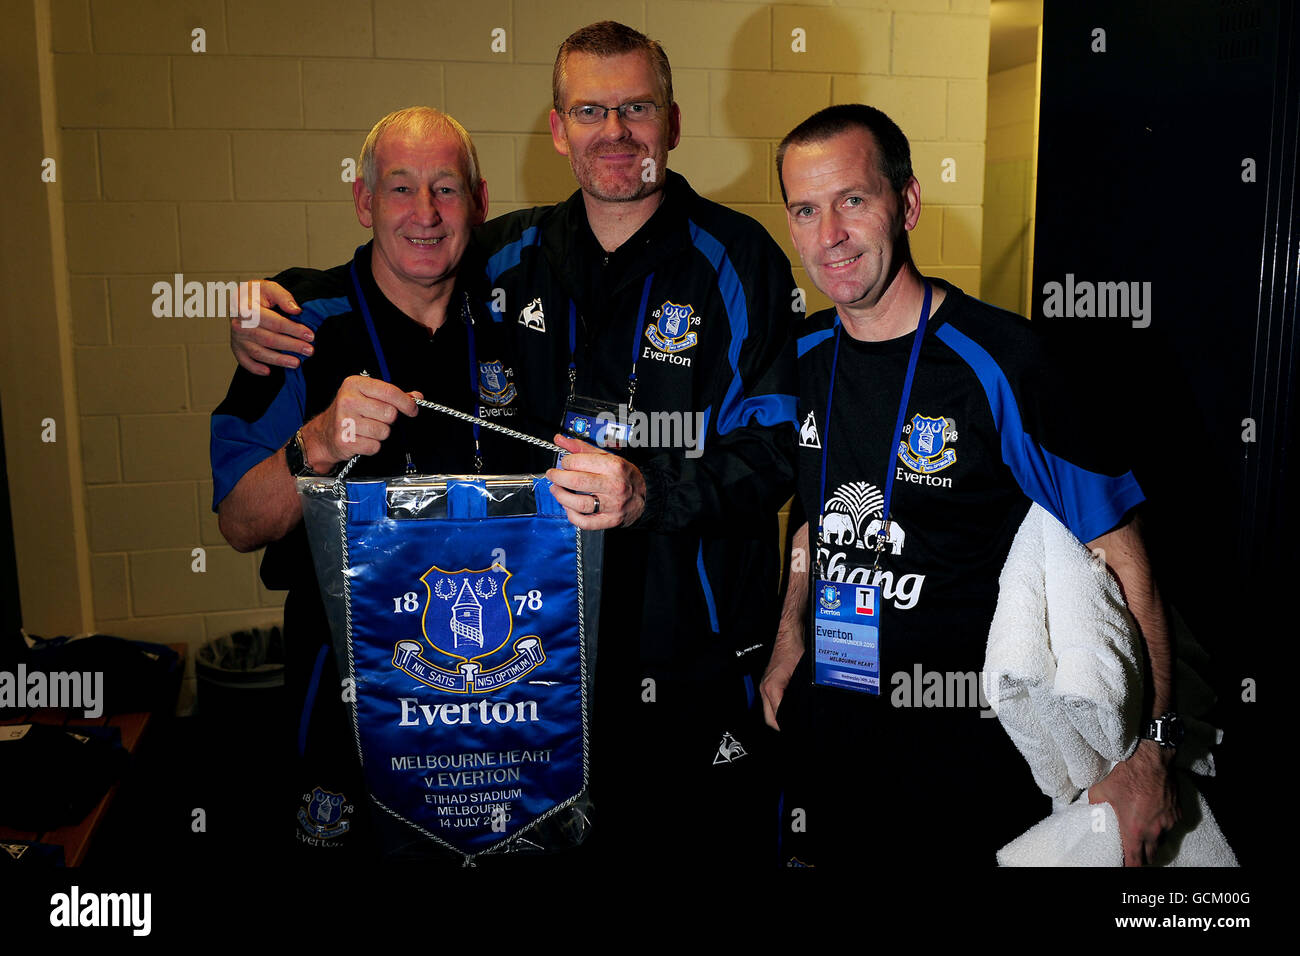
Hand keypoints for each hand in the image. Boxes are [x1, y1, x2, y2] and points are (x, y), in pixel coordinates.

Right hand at [229, 279, 314, 374]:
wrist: (240, 300)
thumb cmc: (256, 294)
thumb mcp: (269, 288)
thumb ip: (283, 297)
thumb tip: (296, 310)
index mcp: (247, 308)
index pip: (274, 322)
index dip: (293, 329)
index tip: (310, 335)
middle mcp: (239, 325)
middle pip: (268, 339)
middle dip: (291, 346)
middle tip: (309, 350)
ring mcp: (237, 338)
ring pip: (258, 352)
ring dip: (278, 360)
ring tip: (296, 363)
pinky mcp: (236, 347)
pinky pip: (244, 361)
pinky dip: (255, 368)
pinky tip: (268, 371)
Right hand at [300, 376, 422, 470]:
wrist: (323, 434)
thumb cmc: (349, 412)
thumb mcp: (368, 396)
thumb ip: (393, 396)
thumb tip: (416, 397)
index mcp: (355, 384)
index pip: (389, 392)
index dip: (406, 402)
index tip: (412, 409)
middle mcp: (348, 400)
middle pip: (389, 413)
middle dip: (388, 420)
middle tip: (376, 419)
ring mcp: (345, 421)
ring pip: (384, 431)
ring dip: (380, 433)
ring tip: (366, 429)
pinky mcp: (345, 441)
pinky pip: (375, 446)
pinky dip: (372, 446)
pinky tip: (362, 439)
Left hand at [544, 434, 645, 529]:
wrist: (645, 494)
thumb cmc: (624, 474)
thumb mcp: (607, 456)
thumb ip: (581, 448)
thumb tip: (560, 440)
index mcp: (613, 466)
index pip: (579, 462)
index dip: (565, 462)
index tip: (563, 463)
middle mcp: (614, 485)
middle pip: (576, 482)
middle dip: (558, 478)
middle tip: (553, 475)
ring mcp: (613, 505)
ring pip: (578, 504)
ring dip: (561, 496)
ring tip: (556, 490)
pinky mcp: (610, 520)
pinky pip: (585, 522)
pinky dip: (572, 516)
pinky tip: (568, 507)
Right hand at [760, 627, 803, 730]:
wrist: (791, 632)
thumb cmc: (796, 648)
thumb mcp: (803, 675)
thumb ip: (803, 694)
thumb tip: (808, 712)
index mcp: (772, 688)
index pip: (775, 718)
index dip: (786, 729)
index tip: (797, 734)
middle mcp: (765, 687)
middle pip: (769, 718)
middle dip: (781, 727)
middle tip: (796, 732)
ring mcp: (765, 684)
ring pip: (769, 710)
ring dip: (779, 718)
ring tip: (794, 724)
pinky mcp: (769, 681)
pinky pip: (771, 701)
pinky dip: (779, 708)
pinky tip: (790, 709)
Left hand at [1088, 739, 1179, 865]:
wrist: (1152, 761)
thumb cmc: (1127, 776)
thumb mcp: (1102, 790)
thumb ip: (1094, 804)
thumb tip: (1090, 809)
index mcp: (1134, 830)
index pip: (1135, 860)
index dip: (1129, 866)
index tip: (1124, 865)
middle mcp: (1154, 831)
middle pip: (1150, 856)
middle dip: (1142, 858)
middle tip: (1133, 852)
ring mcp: (1168, 824)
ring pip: (1161, 843)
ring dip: (1152, 844)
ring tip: (1143, 837)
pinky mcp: (1177, 815)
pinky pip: (1170, 828)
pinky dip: (1163, 828)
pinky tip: (1154, 819)